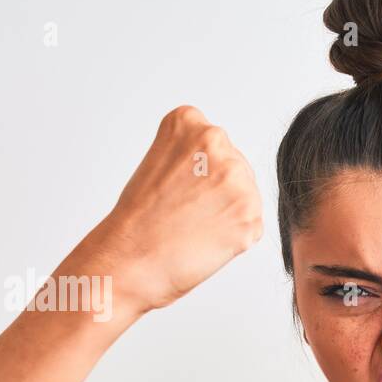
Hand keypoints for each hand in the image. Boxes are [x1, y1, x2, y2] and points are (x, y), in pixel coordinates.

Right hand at [80, 105, 263, 313]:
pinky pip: (252, 226)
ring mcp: (237, 179)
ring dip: (228, 214)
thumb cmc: (138, 218)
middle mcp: (217, 143)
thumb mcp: (159, 161)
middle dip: (217, 192)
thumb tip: (234, 169)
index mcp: (189, 122)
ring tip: (194, 226)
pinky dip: (235, 238)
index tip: (176, 187)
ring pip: (246, 197)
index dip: (197, 173)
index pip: (214, 145)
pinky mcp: (250, 216)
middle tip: (186, 212)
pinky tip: (206, 241)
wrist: (129, 259)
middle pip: (235, 169)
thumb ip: (196, 155)